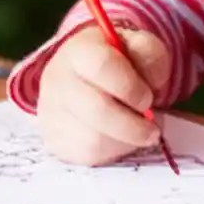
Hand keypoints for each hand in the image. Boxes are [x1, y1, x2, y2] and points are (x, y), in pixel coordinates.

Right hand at [36, 24, 171, 165]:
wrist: (82, 79)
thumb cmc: (116, 63)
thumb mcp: (137, 47)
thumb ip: (149, 55)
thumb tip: (151, 82)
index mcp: (79, 50)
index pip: (102, 65)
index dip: (131, 87)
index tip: (148, 98)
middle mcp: (58, 80)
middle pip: (96, 110)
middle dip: (133, 125)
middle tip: (152, 128)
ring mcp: (52, 113)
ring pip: (94, 140)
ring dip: (125, 141)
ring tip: (136, 132)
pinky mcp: (55, 141)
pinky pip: (89, 156)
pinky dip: (113, 152)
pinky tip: (119, 139)